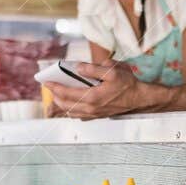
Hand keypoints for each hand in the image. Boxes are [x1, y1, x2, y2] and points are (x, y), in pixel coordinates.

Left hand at [46, 61, 161, 118]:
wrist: (139, 99)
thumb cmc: (127, 84)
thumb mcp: (113, 70)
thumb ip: (94, 69)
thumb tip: (78, 68)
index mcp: (92, 97)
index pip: (66, 93)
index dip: (54, 87)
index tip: (46, 81)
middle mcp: (91, 108)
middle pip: (64, 104)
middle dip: (55, 95)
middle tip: (50, 86)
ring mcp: (93, 114)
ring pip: (70, 111)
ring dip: (61, 102)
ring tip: (56, 93)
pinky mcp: (96, 116)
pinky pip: (78, 115)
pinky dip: (70, 108)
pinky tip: (69, 101)